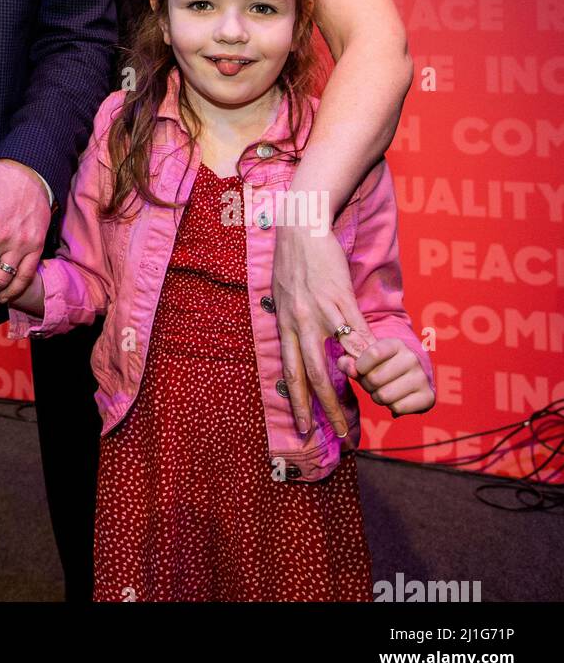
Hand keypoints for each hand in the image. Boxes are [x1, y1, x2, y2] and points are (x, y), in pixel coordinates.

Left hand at [272, 224, 375, 438]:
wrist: (301, 227)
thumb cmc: (291, 262)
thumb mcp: (281, 295)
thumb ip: (289, 322)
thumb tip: (293, 345)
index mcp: (284, 324)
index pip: (289, 372)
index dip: (296, 402)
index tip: (302, 428)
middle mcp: (299, 322)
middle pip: (312, 374)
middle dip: (325, 408)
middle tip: (337, 435)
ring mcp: (321, 311)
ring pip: (338, 358)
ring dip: (353, 386)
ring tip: (367, 405)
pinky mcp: (341, 299)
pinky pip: (358, 332)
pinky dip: (369, 353)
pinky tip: (380, 371)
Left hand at [336, 337, 434, 415]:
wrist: (410, 379)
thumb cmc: (380, 368)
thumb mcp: (363, 360)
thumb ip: (348, 362)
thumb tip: (350, 368)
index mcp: (396, 344)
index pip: (373, 353)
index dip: (360, 366)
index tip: (360, 369)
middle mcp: (412, 358)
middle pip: (375, 378)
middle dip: (367, 385)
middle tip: (373, 383)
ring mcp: (422, 377)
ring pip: (385, 395)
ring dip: (378, 397)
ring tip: (383, 390)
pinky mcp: (428, 397)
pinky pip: (398, 408)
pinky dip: (392, 407)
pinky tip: (396, 399)